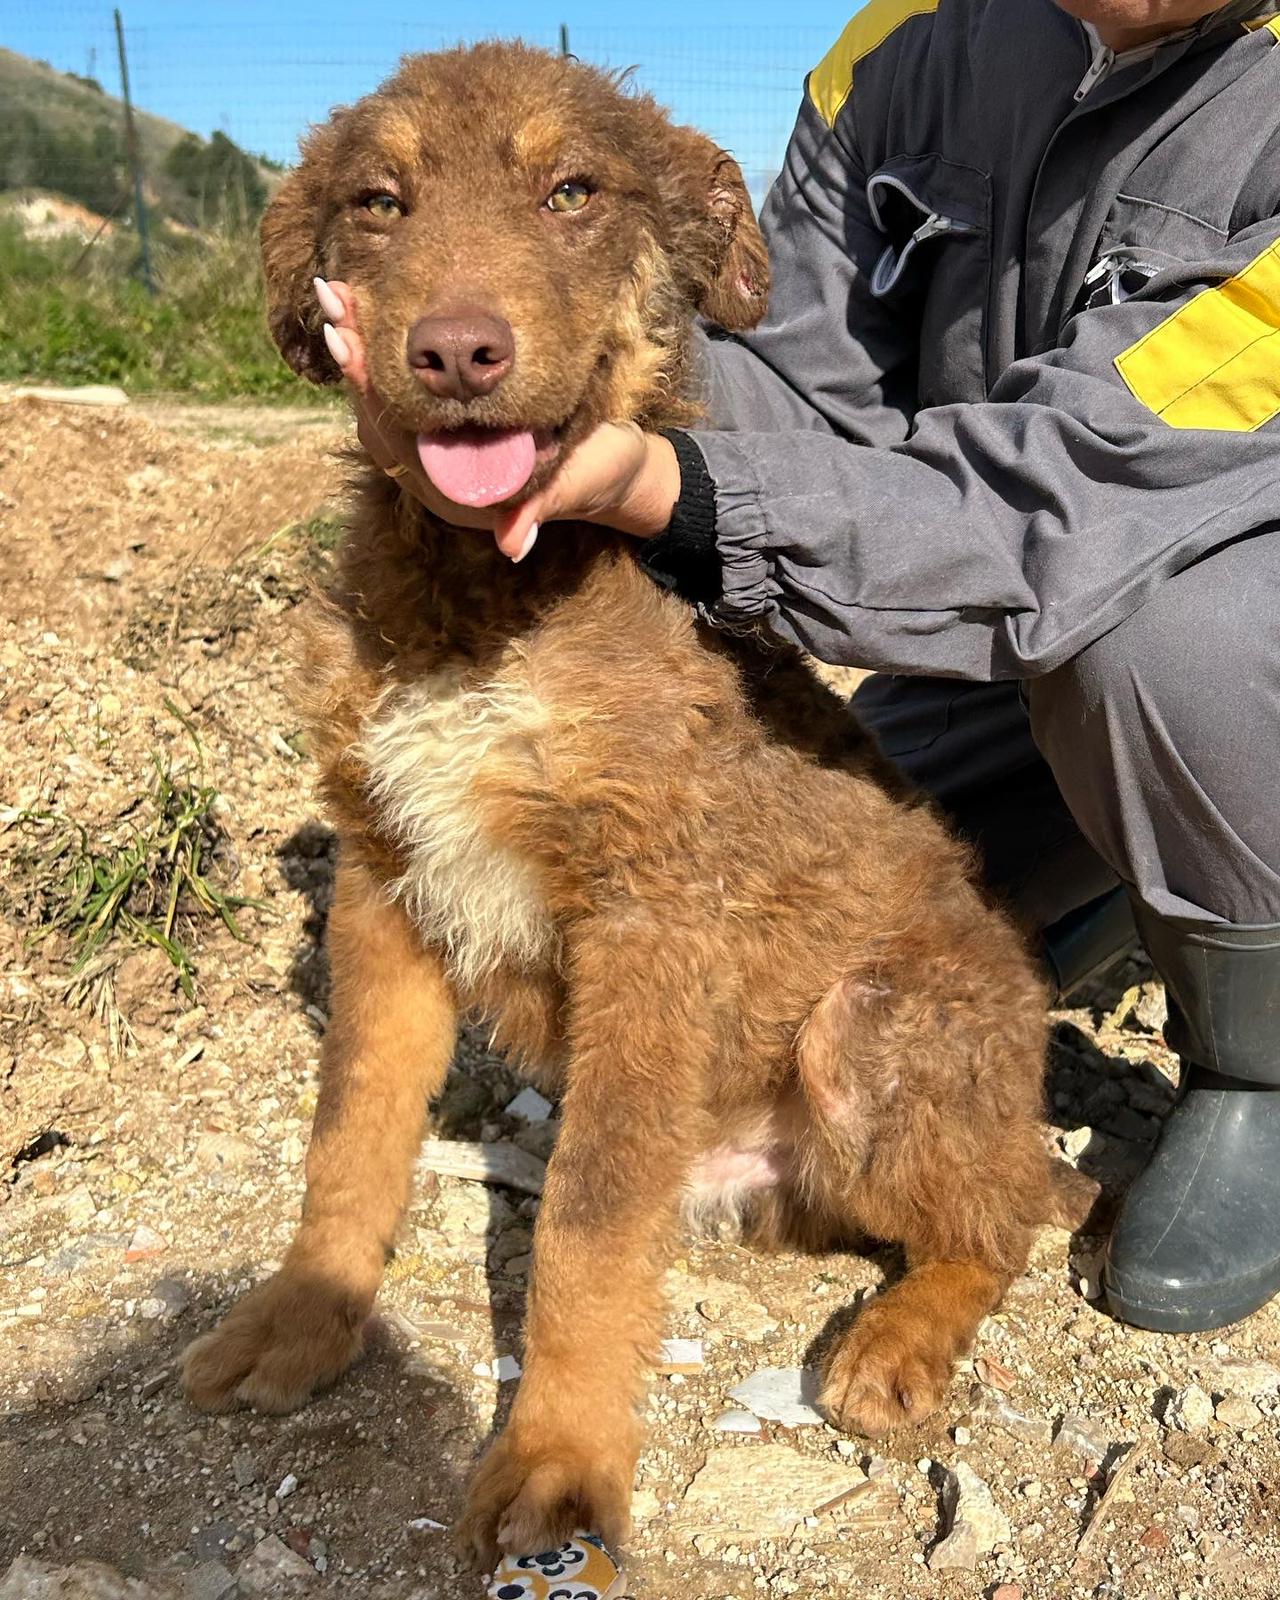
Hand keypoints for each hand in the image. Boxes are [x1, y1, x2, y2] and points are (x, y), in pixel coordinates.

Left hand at [315, 279, 680, 559]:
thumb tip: (515, 544)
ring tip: (339, 292)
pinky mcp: (447, 430)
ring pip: (385, 398)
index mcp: (457, 493)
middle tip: (333, 295)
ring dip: (363, 345)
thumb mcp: (574, 484)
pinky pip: (403, 388)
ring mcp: (439, 453)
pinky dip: (386, 349)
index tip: (347, 341)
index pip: (399, 435)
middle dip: (355, 355)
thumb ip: (540, 506)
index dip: (371, 387)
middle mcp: (438, 475)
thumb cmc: (598, 473)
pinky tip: (372, 307)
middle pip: (380, 411)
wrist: (612, 473)